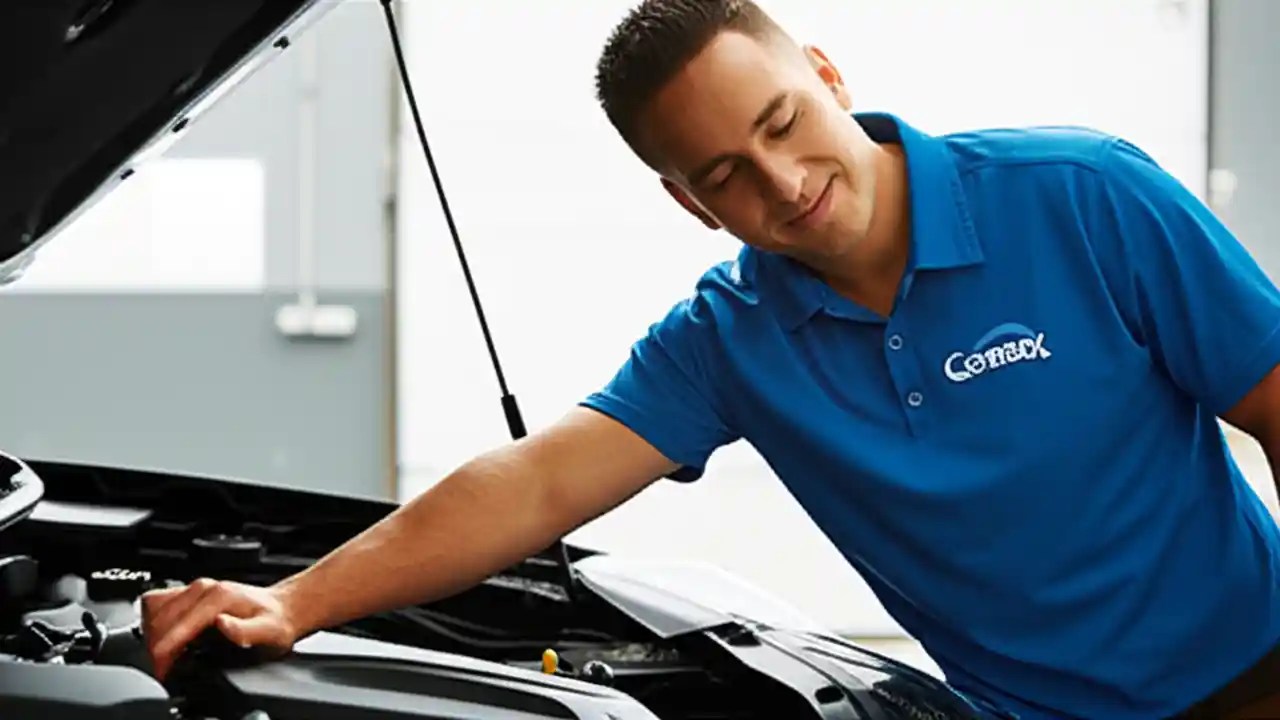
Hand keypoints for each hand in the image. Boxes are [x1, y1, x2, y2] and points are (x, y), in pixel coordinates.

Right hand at [141, 578, 299, 679]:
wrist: (283, 608)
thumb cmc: (276, 621)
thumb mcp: (268, 631)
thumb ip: (245, 630)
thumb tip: (222, 625)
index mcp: (218, 597)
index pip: (175, 625)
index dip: (164, 652)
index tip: (163, 670)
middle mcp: (203, 588)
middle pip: (159, 616)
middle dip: (156, 645)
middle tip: (164, 668)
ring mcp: (196, 588)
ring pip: (154, 607)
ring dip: (152, 632)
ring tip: (165, 654)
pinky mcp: (191, 592)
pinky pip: (159, 603)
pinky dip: (156, 622)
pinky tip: (169, 638)